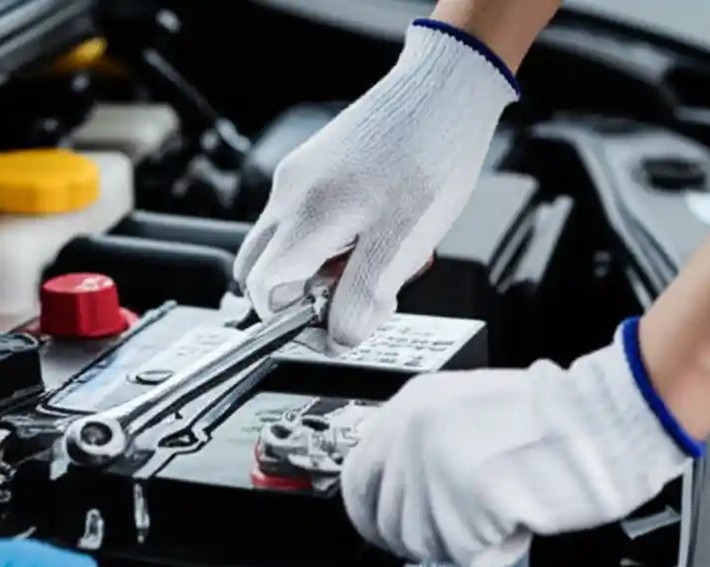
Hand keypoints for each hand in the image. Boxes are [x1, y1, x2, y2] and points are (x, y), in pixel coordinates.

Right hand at [234, 19, 519, 351]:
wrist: (446, 86)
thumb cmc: (431, 155)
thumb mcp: (403, 241)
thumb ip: (364, 296)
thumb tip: (340, 337)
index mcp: (304, 217)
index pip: (263, 290)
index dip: (292, 322)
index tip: (333, 328)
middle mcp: (290, 195)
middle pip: (263, 269)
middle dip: (301, 297)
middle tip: (353, 296)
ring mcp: (300, 178)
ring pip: (287, 245)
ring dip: (321, 268)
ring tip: (373, 260)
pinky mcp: (316, 165)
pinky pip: (306, 218)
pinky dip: (333, 240)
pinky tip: (377, 231)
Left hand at [339, 319, 702, 566]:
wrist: (604, 418)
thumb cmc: (557, 415)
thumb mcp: (468, 407)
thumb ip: (426, 442)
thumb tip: (403, 485)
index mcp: (411, 406)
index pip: (358, 476)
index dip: (373, 512)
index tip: (387, 527)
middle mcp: (412, 436)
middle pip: (386, 521)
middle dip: (421, 536)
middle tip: (458, 531)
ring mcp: (433, 471)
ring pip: (422, 544)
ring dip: (463, 542)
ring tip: (501, 512)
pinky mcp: (462, 505)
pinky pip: (465, 556)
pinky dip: (495, 551)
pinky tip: (517, 519)